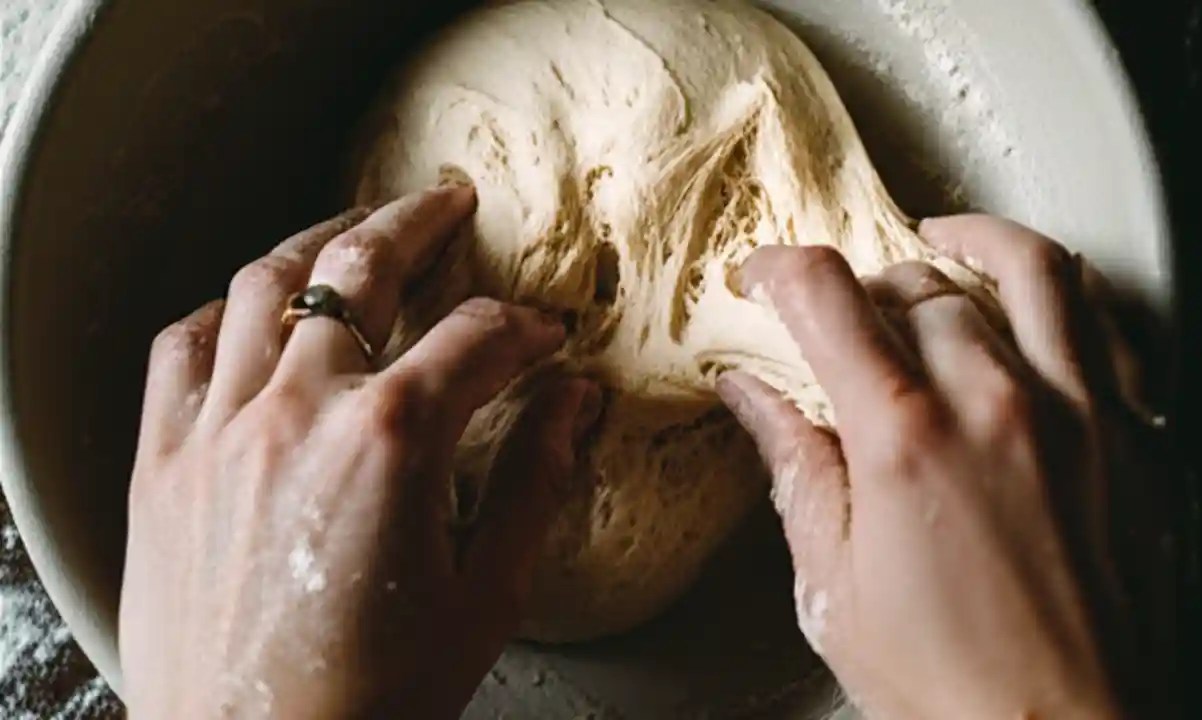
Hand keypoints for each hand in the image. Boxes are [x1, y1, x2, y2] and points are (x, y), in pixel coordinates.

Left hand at [120, 186, 600, 718]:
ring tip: (354, 229)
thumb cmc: (376, 698)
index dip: (525, 327)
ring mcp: (218, 430)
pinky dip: (222, 311)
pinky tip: (251, 311)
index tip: (546, 339)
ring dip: (319, 242)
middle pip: (362, 267)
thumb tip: (577, 403)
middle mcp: (298, 412)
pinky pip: (180, 348)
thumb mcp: (487, 595)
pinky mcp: (162, 462)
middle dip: (418, 223)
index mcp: (393, 443)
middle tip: (449, 203)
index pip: (478, 338)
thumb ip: (537, 482)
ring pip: (263, 284)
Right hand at [718, 216, 1174, 718]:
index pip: (826, 296)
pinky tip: (1035, 312)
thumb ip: (794, 467)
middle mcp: (997, 404)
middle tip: (844, 314)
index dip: (778, 268)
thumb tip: (750, 397)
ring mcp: (1082, 414)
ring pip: (1028, 271)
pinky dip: (1060, 298)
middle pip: (919, 282)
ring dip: (972, 246)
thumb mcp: (834, 584)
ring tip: (942, 248)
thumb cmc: (952, 686)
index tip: (763, 277)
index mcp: (904, 438)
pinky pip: (1104, 327)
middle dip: (865, 283)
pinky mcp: (1140, 440)